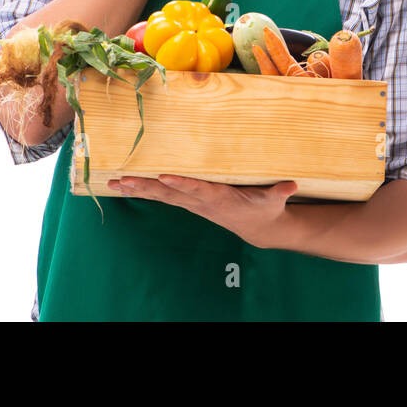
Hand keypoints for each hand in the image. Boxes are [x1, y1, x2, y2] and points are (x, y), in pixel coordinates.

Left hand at [108, 174, 297, 247]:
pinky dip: (144, 189)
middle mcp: (202, 201)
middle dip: (146, 187)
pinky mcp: (191, 202)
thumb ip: (280, 192)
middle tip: (122, 180)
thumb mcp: (275, 201)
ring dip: (138, 188)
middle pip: (170, 193)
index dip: (180, 183)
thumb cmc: (266, 208)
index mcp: (220, 198)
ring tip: (114, 182)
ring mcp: (194, 203)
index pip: (197, 189)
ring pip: (162, 195)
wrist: (258, 228)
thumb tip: (291, 185)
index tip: (163, 177)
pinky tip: (126, 185)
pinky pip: (164, 195)